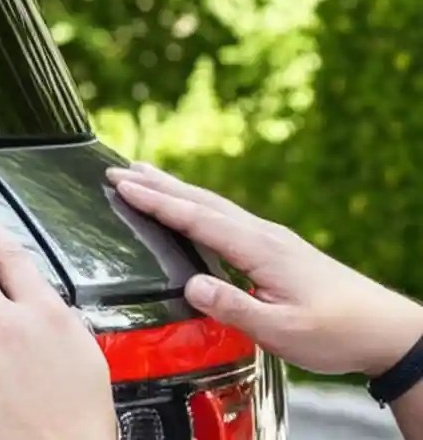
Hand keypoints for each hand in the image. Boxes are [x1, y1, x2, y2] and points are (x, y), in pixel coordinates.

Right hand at [108, 162, 422, 376]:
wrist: (385, 330)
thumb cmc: (336, 332)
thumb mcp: (281, 330)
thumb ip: (234, 307)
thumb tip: (190, 286)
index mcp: (259, 249)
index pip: (197, 218)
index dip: (156, 201)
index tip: (121, 185)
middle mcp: (262, 235)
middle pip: (200, 200)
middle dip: (156, 184)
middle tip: (116, 169)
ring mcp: (270, 238)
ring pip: (212, 204)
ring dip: (175, 188)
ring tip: (143, 174)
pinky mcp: (275, 248)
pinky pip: (225, 216)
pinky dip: (197, 203)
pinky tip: (191, 208)